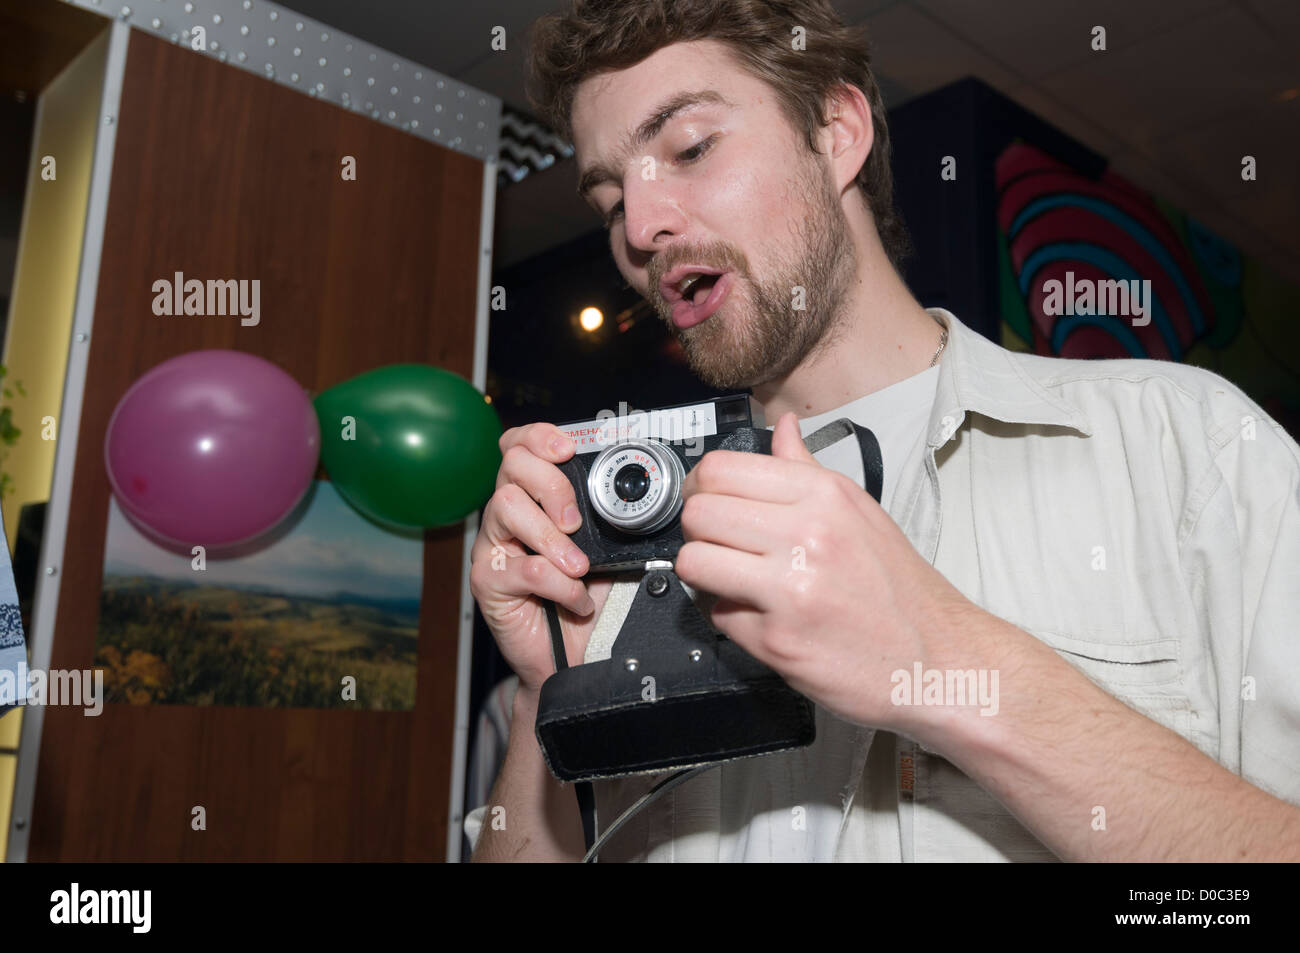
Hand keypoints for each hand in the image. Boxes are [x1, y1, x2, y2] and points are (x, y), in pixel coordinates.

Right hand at [468, 423, 612, 694]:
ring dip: (552, 535)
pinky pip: (523, 567)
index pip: (518, 447)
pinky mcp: (488, 582)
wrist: (575, 658)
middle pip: (511, 467)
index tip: (566, 449)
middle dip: (552, 485)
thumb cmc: (588, 598)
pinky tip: (576, 600)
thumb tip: (635, 495)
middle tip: (576, 520)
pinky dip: (559, 584)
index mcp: (533, 499)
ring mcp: (493, 547)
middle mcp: (507, 516)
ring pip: (506, 507)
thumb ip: (606, 519)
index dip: (538, 437)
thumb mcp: (604, 549)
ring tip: (579, 566)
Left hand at [674, 411, 976, 730]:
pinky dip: (732, 617)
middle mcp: (806, 534)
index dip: (701, 488)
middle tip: (720, 546)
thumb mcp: (860, 511)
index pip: (721, 470)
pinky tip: (763, 616)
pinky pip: (718, 615)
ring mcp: (790, 589)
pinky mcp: (778, 639)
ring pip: (694, 563)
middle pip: (699, 514)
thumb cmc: (899, 589)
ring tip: (736, 581)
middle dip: (699, 533)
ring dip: (705, 575)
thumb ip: (807, 470)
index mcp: (824, 496)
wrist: (939, 659)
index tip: (709, 502)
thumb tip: (783, 427)